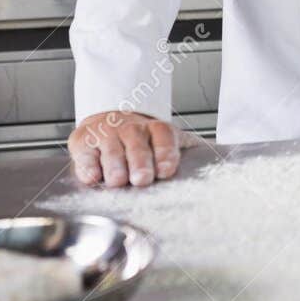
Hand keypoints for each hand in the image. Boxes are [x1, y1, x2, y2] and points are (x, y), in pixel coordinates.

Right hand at [67, 111, 194, 188]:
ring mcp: (106, 134)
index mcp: (156, 129)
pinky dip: (88, 166)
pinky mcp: (83, 141)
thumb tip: (216, 156)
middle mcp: (131, 129)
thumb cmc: (143, 139)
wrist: (108, 119)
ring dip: (115, 166)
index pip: (164, 138)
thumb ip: (188, 149)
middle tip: (142, 179)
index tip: (167, 170)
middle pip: (137, 145)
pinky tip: (92, 177)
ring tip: (118, 180)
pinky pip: (86, 154)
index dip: (166, 154)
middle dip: (140, 162)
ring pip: (111, 150)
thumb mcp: (167, 140)